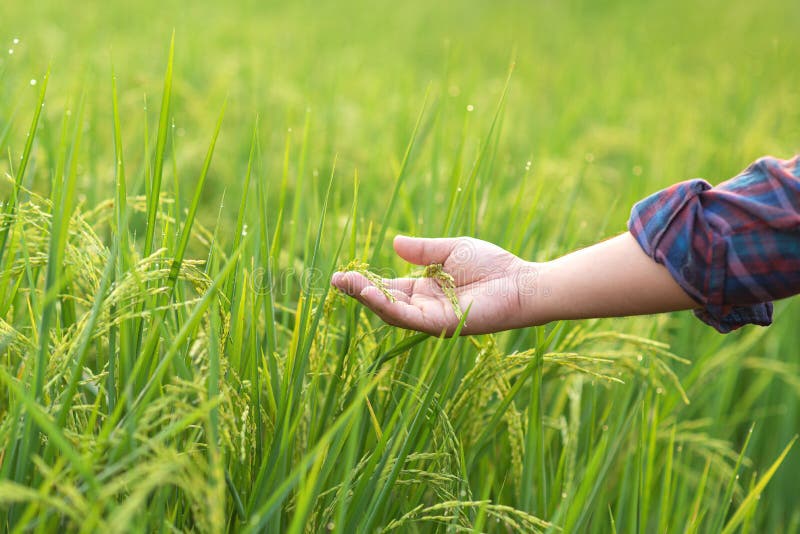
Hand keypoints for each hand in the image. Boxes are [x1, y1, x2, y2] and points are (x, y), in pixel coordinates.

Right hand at [330, 235, 540, 334]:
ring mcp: (432, 318)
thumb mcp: (451, 250)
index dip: (366, 281)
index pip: (389, 287)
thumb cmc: (493, 265)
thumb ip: (423, 250)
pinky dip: (388, 307)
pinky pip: (409, 318)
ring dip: (368, 299)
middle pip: (385, 301)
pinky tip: (371, 294)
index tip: (343, 272)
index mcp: (427, 290)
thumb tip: (394, 242)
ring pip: (392, 312)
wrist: (521, 281)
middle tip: (334, 279)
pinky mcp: (442, 324)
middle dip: (359, 291)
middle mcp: (426, 306)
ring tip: (346, 284)